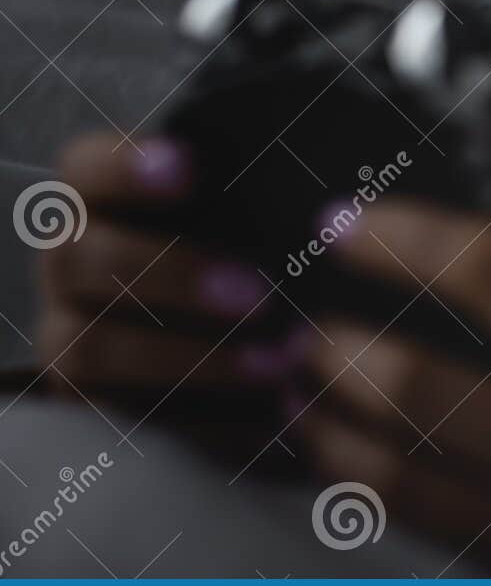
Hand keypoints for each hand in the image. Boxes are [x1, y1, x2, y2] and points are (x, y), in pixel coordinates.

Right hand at [37, 133, 310, 429]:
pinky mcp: (89, 403)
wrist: (245, 334)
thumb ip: (259, 191)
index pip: (85, 169)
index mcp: (98, 200)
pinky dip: (197, 417)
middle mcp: (69, 263)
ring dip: (188, 357)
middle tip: (257, 296)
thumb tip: (327, 188)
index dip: (125, 167)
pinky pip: (123, 417)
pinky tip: (264, 414)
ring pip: (94, 346)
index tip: (190, 167)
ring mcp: (68, 334)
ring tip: (274, 364)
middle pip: (83, 260)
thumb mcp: (253, 213)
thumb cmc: (252, 247)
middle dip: (174, 276)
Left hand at [293, 172, 490, 575]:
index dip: (410, 238)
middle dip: (338, 345)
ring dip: (326, 423)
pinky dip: (364, 486)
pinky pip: (422, 527)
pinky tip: (338, 453)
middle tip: (298, 311)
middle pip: (421, 385)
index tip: (351, 221)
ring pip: (398, 473)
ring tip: (293, 381)